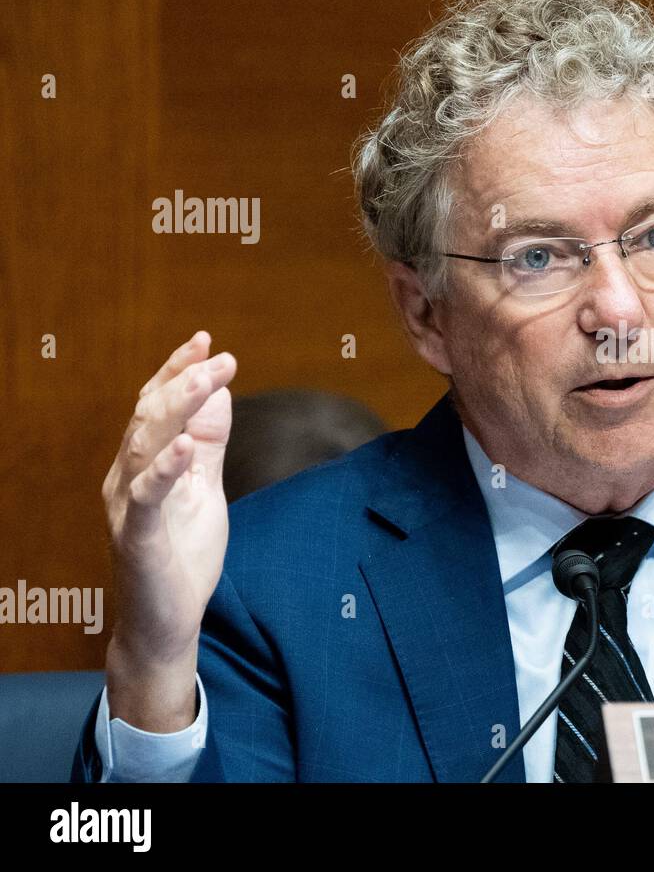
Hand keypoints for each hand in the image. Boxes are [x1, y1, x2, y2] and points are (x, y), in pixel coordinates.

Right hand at [100, 331, 237, 729]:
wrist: (166, 621)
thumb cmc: (182, 553)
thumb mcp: (205, 488)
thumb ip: (209, 443)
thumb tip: (219, 392)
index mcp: (142, 463)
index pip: (155, 406)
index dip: (177, 371)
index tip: (206, 340)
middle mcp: (126, 477)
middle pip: (150, 417)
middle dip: (184, 381)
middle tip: (220, 356)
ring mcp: (127, 507)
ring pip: (145, 446)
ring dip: (177, 409)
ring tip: (206, 380)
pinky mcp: (136, 537)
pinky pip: (146, 497)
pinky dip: (166, 469)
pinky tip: (187, 446)